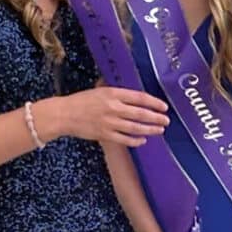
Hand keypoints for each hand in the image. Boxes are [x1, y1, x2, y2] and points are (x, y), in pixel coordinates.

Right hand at [43, 87, 169, 147]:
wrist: (64, 114)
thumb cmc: (81, 101)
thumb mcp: (99, 90)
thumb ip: (116, 93)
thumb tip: (133, 96)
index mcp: (113, 93)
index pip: (139, 97)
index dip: (154, 102)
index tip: (163, 106)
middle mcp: (113, 107)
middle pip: (141, 113)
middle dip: (156, 117)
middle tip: (167, 120)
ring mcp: (110, 122)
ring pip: (135, 127)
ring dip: (150, 129)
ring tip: (160, 130)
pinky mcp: (105, 134)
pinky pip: (125, 139)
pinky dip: (136, 141)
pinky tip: (143, 140)